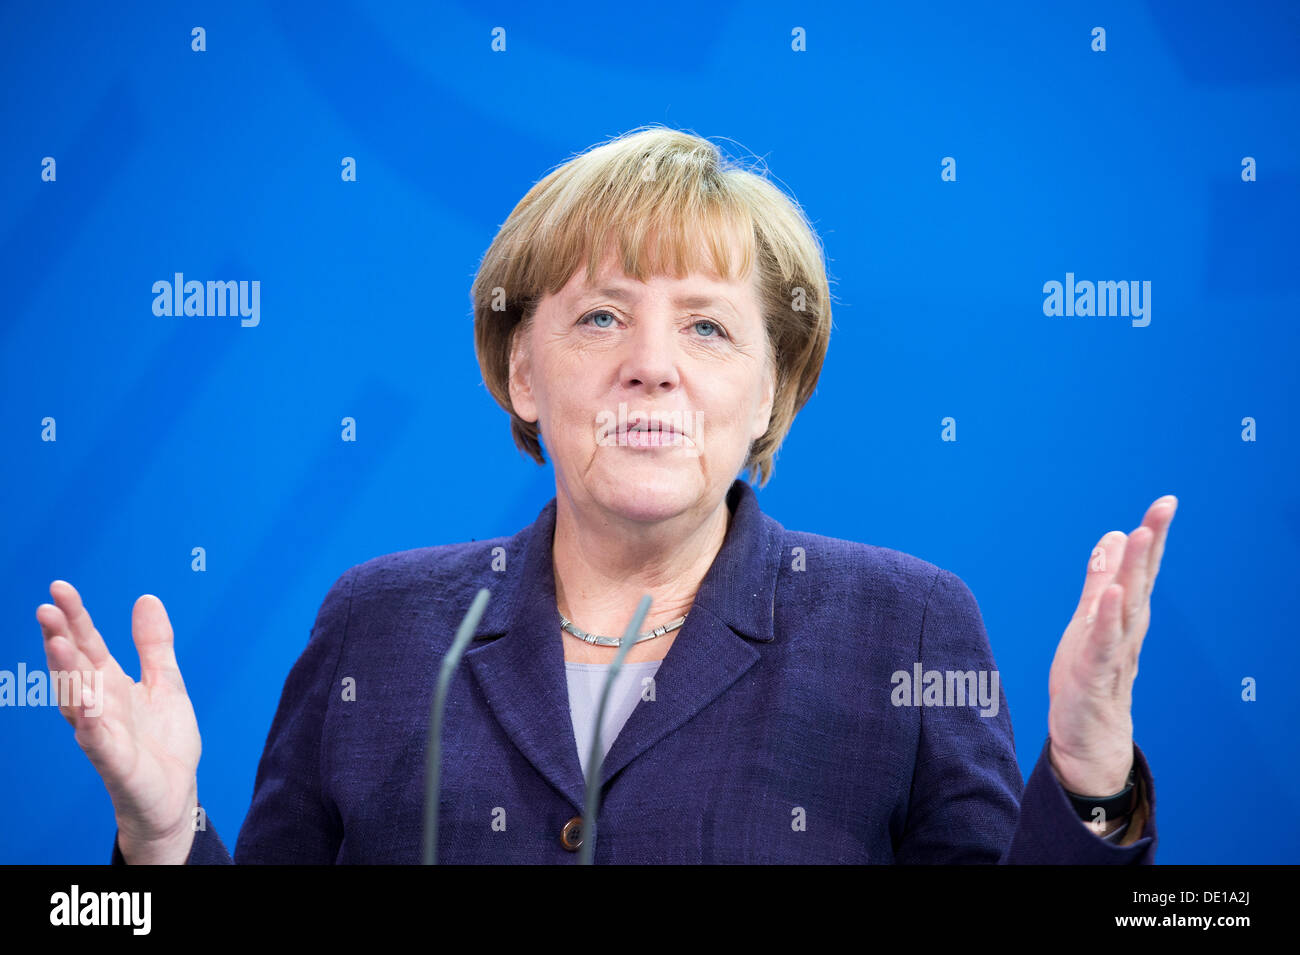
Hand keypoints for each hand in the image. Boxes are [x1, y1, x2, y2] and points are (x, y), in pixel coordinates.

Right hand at [36, 580, 200, 863]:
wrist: (175, 792)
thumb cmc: (163, 739)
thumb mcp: (166, 682)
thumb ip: (154, 645)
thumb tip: (146, 598)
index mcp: (110, 684)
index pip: (87, 645)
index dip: (75, 617)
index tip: (60, 587)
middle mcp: (99, 705)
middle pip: (75, 668)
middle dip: (61, 639)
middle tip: (46, 608)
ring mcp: (103, 733)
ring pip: (77, 701)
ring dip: (67, 674)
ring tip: (58, 643)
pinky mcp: (115, 762)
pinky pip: (98, 741)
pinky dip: (90, 723)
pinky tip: (86, 704)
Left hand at [1047, 496, 1177, 796]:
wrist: (1088, 741)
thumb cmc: (1089, 678)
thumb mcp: (1090, 621)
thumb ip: (1100, 581)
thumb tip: (1113, 537)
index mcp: (1124, 617)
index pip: (1141, 572)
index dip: (1153, 537)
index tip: (1165, 502)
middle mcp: (1125, 632)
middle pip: (1140, 583)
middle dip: (1151, 544)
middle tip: (1163, 509)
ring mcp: (1112, 655)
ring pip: (1126, 610)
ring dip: (1133, 573)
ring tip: (1140, 538)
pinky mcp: (1093, 678)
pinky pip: (1101, 646)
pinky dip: (1107, 621)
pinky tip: (1111, 596)